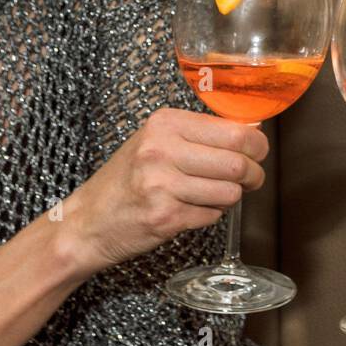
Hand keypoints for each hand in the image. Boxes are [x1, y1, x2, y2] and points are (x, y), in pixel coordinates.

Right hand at [59, 107, 268, 275]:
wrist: (87, 221)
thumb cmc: (126, 180)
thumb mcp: (157, 141)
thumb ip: (202, 134)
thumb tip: (254, 129)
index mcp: (165, 123)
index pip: (235, 131)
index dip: (257, 146)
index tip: (258, 153)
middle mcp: (162, 149)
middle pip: (238, 162)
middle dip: (254, 174)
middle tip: (251, 179)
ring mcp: (162, 184)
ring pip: (230, 192)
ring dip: (231, 198)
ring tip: (214, 195)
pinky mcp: (165, 216)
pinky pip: (212, 215)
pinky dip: (210, 215)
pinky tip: (192, 209)